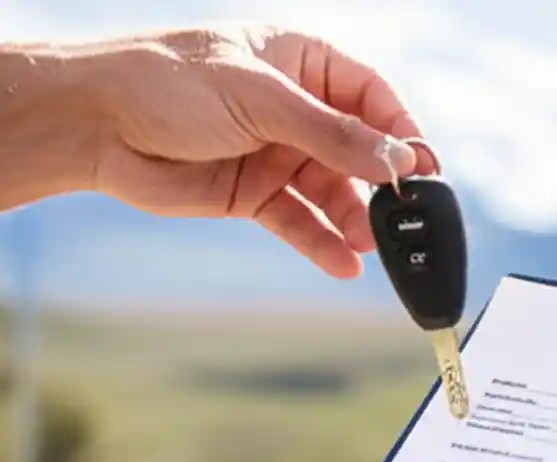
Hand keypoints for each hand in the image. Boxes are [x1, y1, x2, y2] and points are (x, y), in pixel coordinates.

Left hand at [7, 25, 435, 278]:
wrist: (93, 125)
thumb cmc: (169, 83)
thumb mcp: (262, 99)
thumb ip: (334, 134)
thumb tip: (400, 160)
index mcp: (304, 63)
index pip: (373, 97)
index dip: (400, 133)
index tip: (423, 168)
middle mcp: (298, 109)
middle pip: (360, 151)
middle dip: (382, 186)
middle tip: (404, 218)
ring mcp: (277, 153)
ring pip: (334, 192)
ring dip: (355, 220)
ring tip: (370, 245)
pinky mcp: (255, 194)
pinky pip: (301, 221)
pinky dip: (323, 243)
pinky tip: (345, 263)